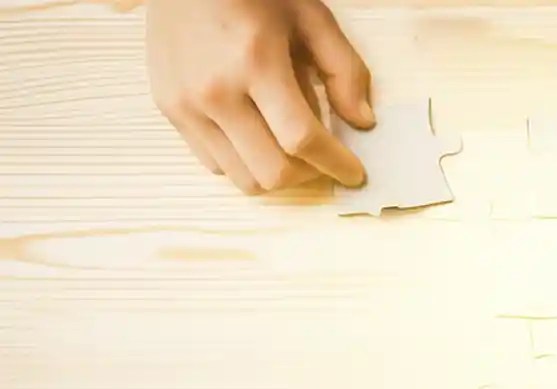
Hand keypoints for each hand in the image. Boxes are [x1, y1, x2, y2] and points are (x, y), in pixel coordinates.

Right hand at [146, 0, 371, 193]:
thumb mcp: (311, 16)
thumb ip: (343, 70)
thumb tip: (362, 122)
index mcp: (255, 61)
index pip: (300, 138)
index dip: (335, 164)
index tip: (354, 173)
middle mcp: (214, 90)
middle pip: (271, 171)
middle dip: (309, 174)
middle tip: (324, 158)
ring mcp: (185, 103)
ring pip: (242, 177)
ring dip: (277, 172)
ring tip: (291, 145)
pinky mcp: (168, 108)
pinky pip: (213, 163)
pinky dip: (244, 162)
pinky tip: (259, 135)